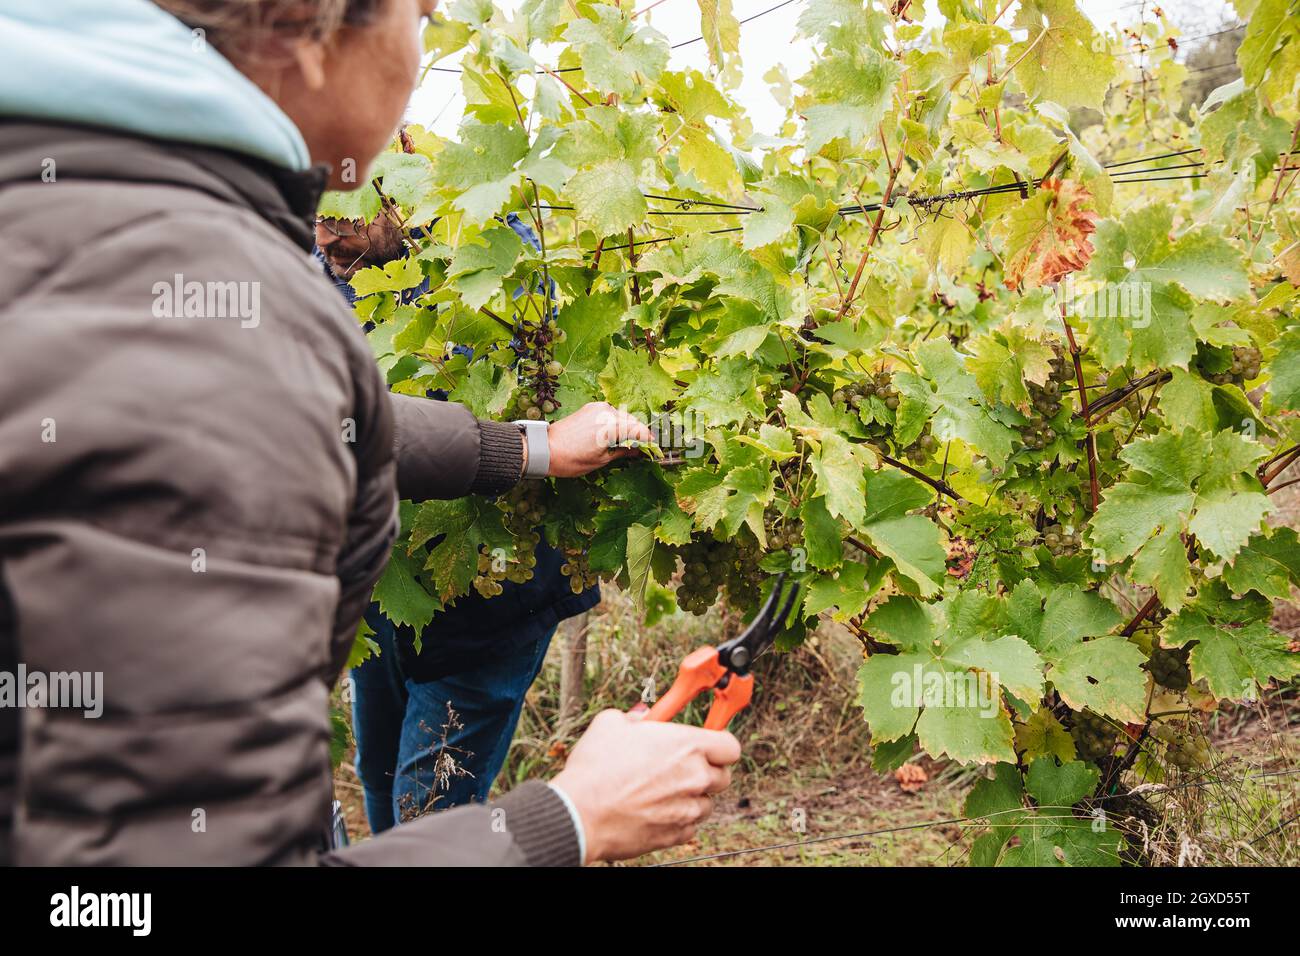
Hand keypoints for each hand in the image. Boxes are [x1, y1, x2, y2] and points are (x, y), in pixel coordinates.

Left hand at [545, 402, 652, 477]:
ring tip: (628, 442)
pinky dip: (616, 422)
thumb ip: (623, 451)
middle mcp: (606, 412)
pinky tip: (614, 434)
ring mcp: (597, 408)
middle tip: (643, 448)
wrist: (545, 449)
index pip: (639, 431)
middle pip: (632, 421)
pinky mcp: (590, 408)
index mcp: (611, 426)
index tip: (654, 449)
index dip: (648, 441)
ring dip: (628, 427)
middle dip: (639, 433)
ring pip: (622, 416)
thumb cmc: (571, 459)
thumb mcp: (601, 460)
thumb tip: (638, 451)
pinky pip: (610, 413)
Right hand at [551, 709, 740, 862]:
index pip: (730, 746)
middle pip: (723, 776)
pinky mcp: (678, 834)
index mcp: (687, 745)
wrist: (580, 813)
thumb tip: (641, 718)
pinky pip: (690, 826)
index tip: (709, 746)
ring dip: (691, 798)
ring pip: (706, 803)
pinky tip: (655, 811)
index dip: (720, 745)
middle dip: (706, 771)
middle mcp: (695, 777)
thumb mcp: (610, 724)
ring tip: (662, 792)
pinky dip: (678, 819)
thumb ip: (634, 718)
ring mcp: (688, 808)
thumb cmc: (595, 768)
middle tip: (682, 768)